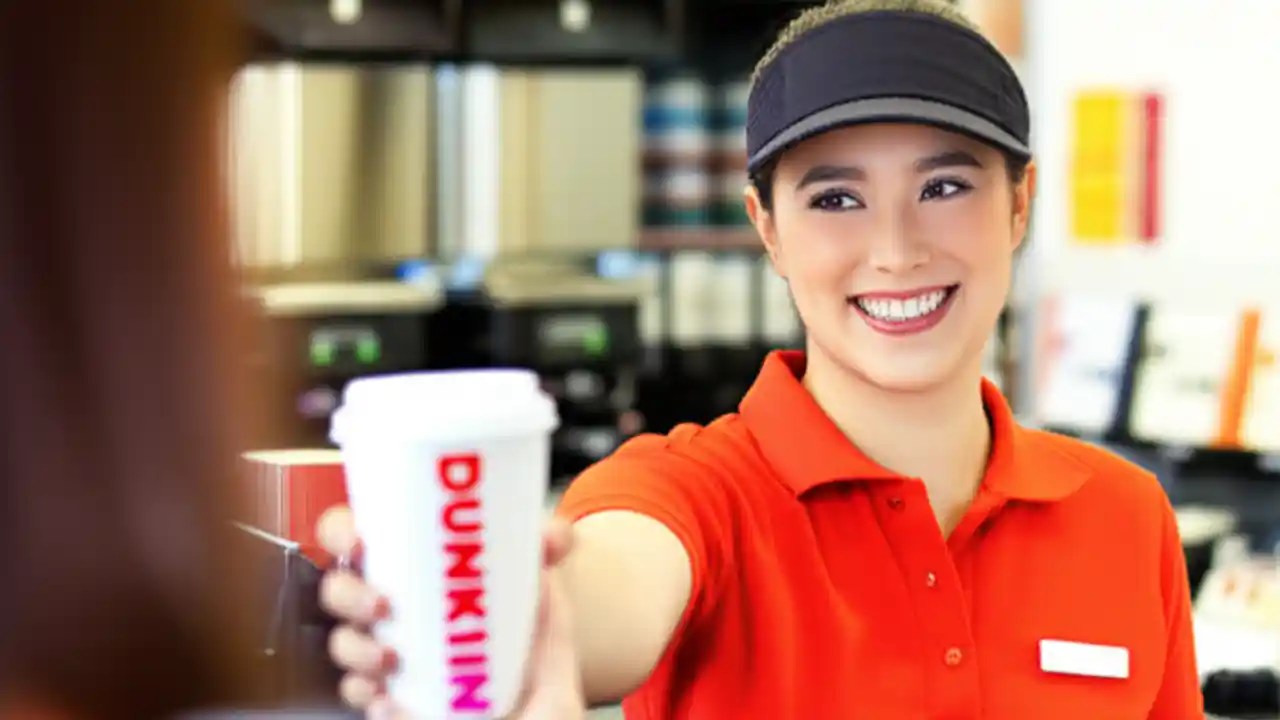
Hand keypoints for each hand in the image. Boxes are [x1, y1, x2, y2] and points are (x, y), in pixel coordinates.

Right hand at [318, 505, 584, 719]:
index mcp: (413, 565)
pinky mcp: (385, 696)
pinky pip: (358, 694)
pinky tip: (390, 698)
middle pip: (337, 587)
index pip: (358, 533)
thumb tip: (554, 536)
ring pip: (342, 643)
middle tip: (380, 606)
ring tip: (389, 662)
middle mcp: (389, 605)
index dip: (343, 532)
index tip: (360, 540)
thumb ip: (543, 559)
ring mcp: (383, 651)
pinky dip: (368, 696)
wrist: (530, 704)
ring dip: (357, 650)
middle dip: (348, 595)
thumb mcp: (539, 596)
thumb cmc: (525, 639)